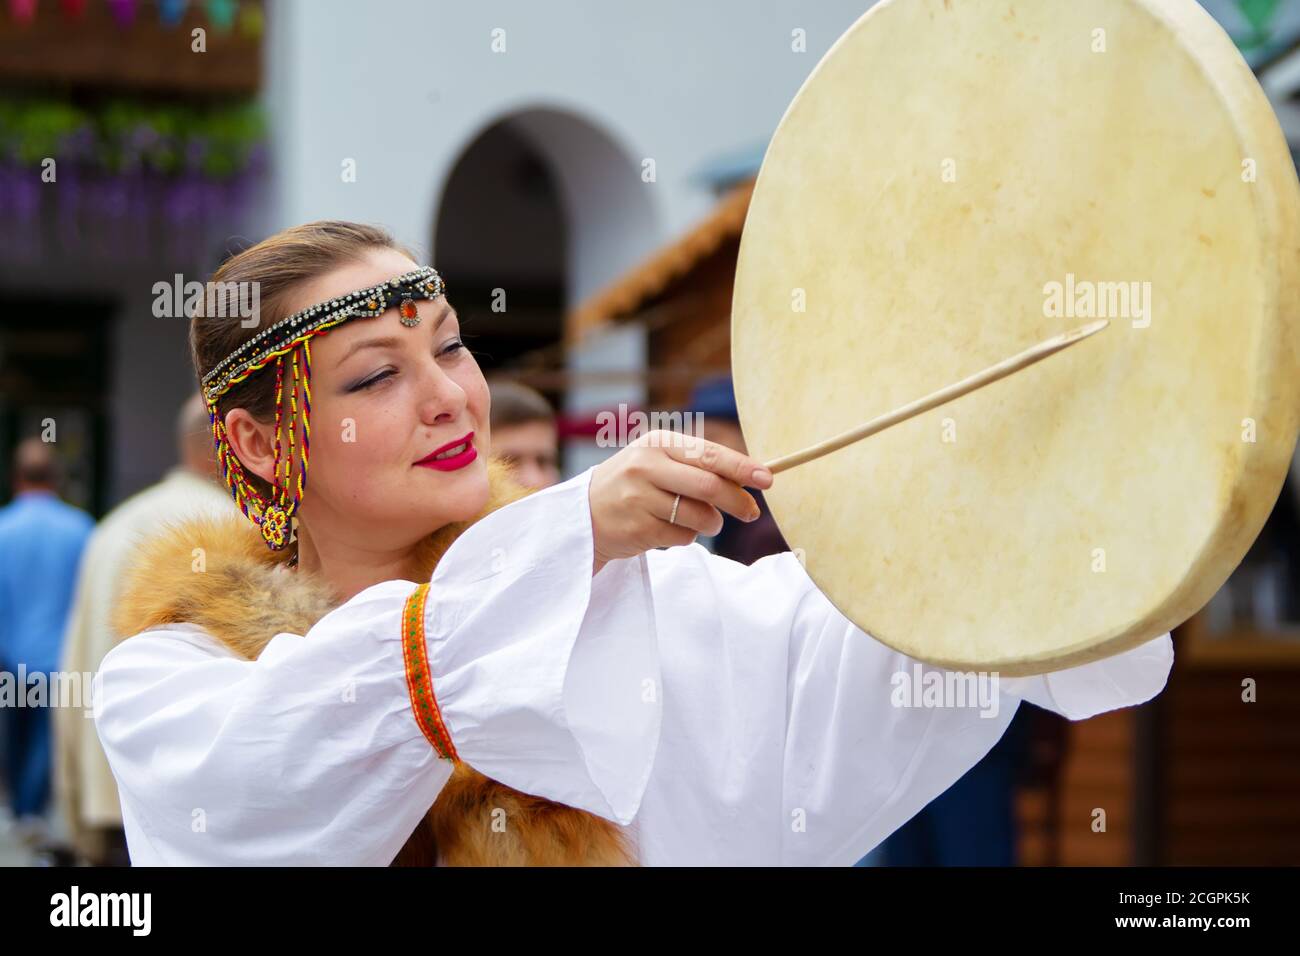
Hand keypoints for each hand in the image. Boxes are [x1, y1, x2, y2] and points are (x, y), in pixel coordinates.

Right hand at [588, 430, 774, 574]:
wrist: (584, 514)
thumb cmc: (635, 484)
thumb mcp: (660, 462)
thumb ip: (699, 466)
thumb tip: (751, 478)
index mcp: (657, 442)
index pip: (708, 454)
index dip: (742, 467)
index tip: (768, 478)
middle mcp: (645, 466)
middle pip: (708, 486)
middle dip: (737, 501)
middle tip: (752, 512)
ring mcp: (638, 498)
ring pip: (699, 515)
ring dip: (711, 524)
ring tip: (701, 521)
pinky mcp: (637, 528)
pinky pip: (683, 536)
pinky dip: (687, 536)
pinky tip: (668, 528)